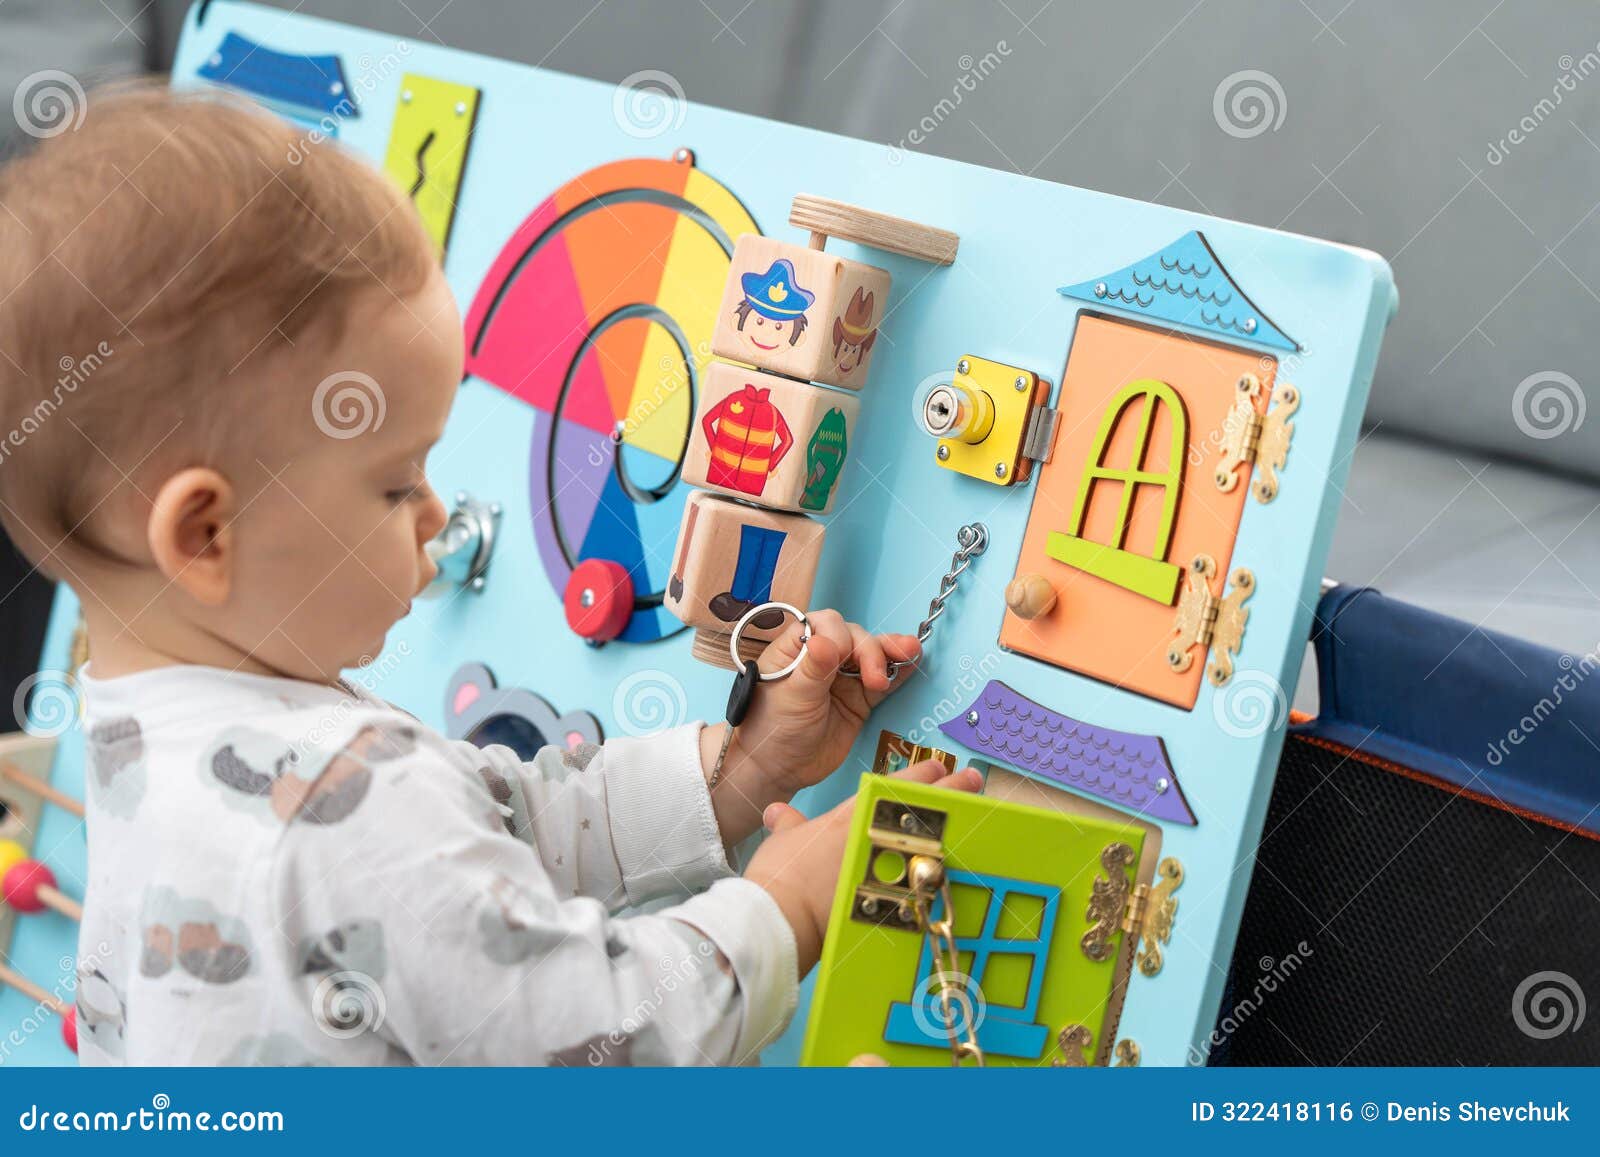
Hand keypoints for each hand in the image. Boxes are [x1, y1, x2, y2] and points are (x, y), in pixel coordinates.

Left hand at [698, 609, 920, 844]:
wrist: (777, 771)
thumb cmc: (771, 728)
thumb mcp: (791, 697)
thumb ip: (812, 669)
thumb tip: (825, 640)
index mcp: (796, 648)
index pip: (825, 624)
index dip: (840, 635)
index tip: (842, 657)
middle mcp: (822, 657)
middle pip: (855, 637)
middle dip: (870, 652)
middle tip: (875, 680)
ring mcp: (843, 679)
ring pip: (872, 656)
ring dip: (892, 652)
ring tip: (911, 651)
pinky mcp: (859, 700)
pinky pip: (884, 681)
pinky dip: (899, 671)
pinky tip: (914, 662)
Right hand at [743, 760, 983, 976]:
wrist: (783, 921)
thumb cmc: (782, 880)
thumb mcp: (784, 844)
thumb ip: (790, 826)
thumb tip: (780, 813)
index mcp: (852, 818)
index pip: (896, 787)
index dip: (921, 775)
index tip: (938, 767)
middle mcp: (878, 839)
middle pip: (926, 808)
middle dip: (953, 790)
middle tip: (972, 778)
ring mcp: (892, 871)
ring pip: (935, 840)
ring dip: (958, 826)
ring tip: (979, 816)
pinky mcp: (898, 903)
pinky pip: (932, 879)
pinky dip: (949, 871)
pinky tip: (964, 868)